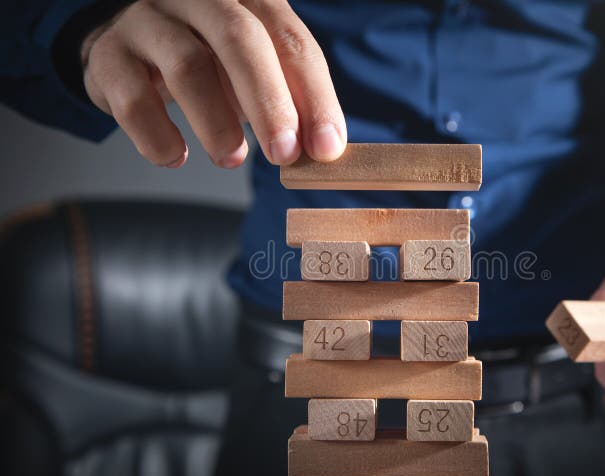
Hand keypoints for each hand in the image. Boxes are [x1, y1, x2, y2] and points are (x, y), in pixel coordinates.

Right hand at [81, 0, 346, 167]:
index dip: (315, 98)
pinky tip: (174, 156)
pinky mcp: (110, 54)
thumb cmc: (211, 58)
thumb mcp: (257, 70)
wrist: (132, 42)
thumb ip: (291, 101)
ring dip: (216, 124)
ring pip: (188, 66)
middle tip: (285, 155)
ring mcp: (149, 20)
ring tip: (231, 158)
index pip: (292, 41)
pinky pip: (133, 100)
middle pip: (241, 40)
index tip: (327, 149)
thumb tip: (324, 150)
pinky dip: (158, 137)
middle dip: (270, 105)